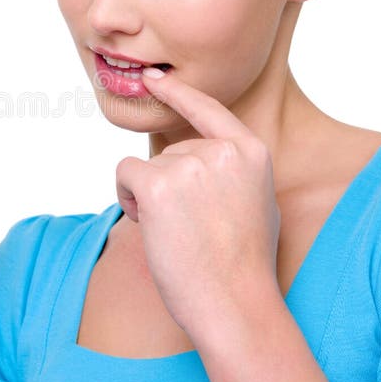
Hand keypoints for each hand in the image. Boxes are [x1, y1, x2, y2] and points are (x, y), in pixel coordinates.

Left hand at [115, 71, 280, 343]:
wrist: (234, 302)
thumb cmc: (242, 265)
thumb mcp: (255, 202)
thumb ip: (230, 170)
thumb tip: (193, 156)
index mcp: (250, 152)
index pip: (208, 109)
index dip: (177, 94)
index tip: (153, 78)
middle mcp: (220, 150)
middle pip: (171, 151)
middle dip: (168, 184)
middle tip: (190, 228)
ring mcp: (189, 164)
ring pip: (146, 166)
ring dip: (149, 197)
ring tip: (178, 234)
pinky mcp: (157, 183)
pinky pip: (125, 172)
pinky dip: (126, 196)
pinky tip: (149, 224)